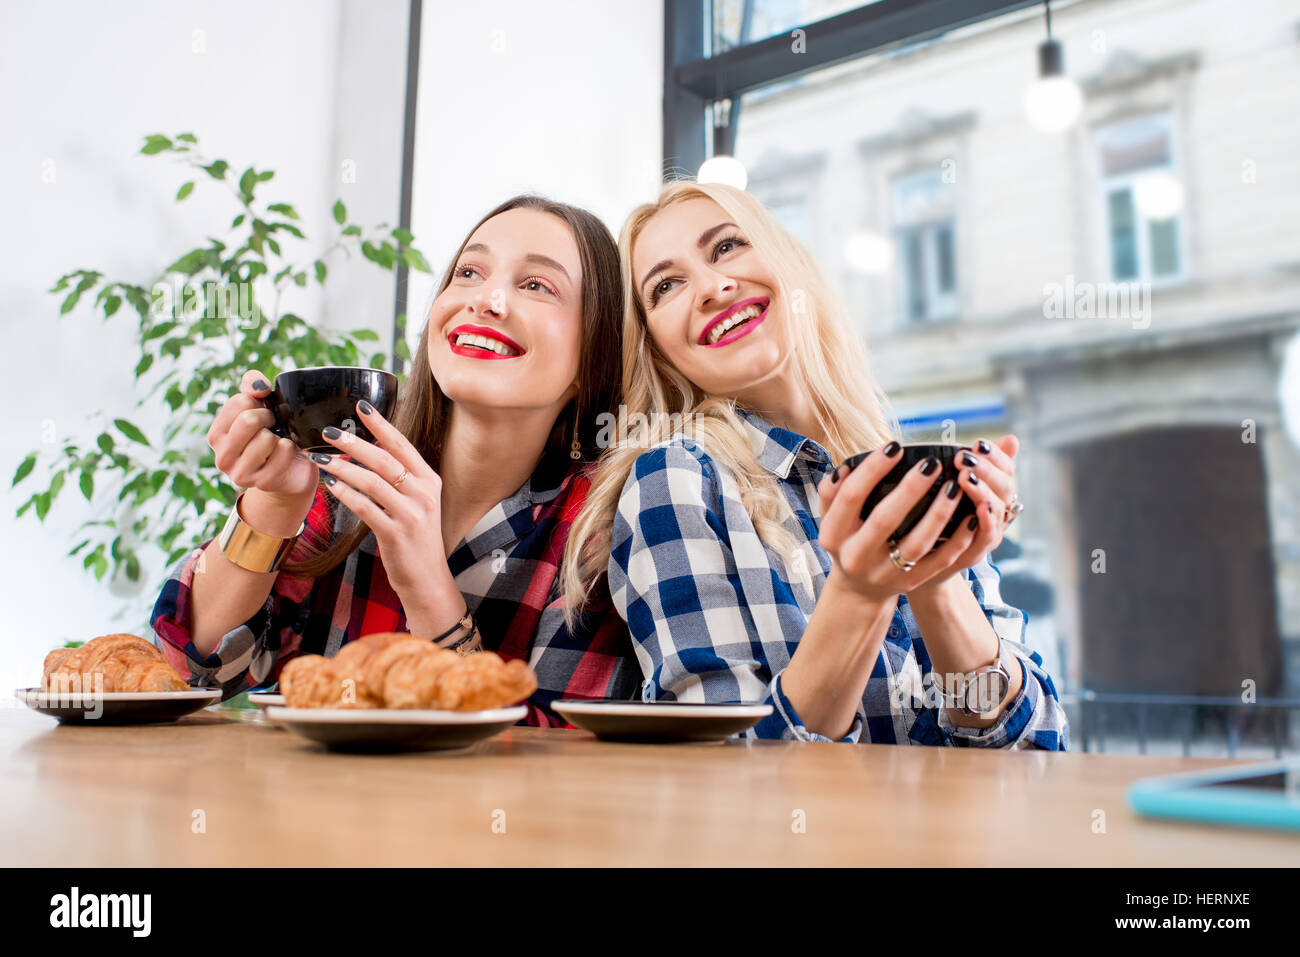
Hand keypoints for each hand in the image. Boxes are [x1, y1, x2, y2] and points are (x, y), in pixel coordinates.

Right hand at [208, 371, 317, 507]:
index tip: (263, 411)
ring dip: (279, 435)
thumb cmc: (272, 434)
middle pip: (249, 420)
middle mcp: (222, 457)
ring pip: (266, 438)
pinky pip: (283, 452)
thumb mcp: (260, 408)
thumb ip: (254, 386)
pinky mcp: (263, 482)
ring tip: (278, 441)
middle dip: (268, 417)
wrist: (291, 471)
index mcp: (216, 435)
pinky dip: (290, 447)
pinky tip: (287, 452)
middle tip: (274, 424)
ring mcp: (241, 473)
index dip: (258, 402)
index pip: (237, 403)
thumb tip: (258, 386)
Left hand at [308, 399, 459, 628]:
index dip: (381, 424)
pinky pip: (365, 508)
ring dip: (343, 468)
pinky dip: (346, 494)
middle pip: (385, 459)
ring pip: (372, 482)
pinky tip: (331, 486)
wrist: (427, 580)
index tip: (361, 406)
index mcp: (429, 481)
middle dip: (354, 443)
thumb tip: (369, 451)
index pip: (403, 445)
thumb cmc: (416, 539)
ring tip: (320, 460)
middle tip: (329, 432)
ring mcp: (412, 514)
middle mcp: (424, 494)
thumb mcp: (417, 504)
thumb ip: (400, 479)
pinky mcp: (396, 534)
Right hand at [817, 442, 985, 603]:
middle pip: (884, 520)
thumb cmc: (848, 539)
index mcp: (833, 535)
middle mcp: (856, 557)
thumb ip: (832, 492)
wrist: (860, 589)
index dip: (872, 470)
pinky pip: (939, 561)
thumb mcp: (831, 518)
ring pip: (916, 543)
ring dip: (938, 514)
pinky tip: (971, 518)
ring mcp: (885, 573)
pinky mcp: (911, 583)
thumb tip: (845, 467)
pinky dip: (958, 540)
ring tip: (954, 487)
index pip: (850, 498)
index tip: (894, 447)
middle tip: (931, 464)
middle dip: (910, 489)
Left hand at [908, 435, 1019, 598]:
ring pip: (998, 509)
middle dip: (986, 470)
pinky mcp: (975, 552)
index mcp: (993, 491)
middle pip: (1005, 486)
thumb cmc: (937, 517)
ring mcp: (988, 532)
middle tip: (965, 458)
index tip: (977, 443)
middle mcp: (997, 511)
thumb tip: (1008, 437)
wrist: (920, 562)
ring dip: (983, 491)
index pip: (1006, 468)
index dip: (996, 455)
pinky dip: (986, 521)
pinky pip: (988, 536)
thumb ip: (969, 464)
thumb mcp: (950, 486)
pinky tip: (978, 509)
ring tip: (966, 477)